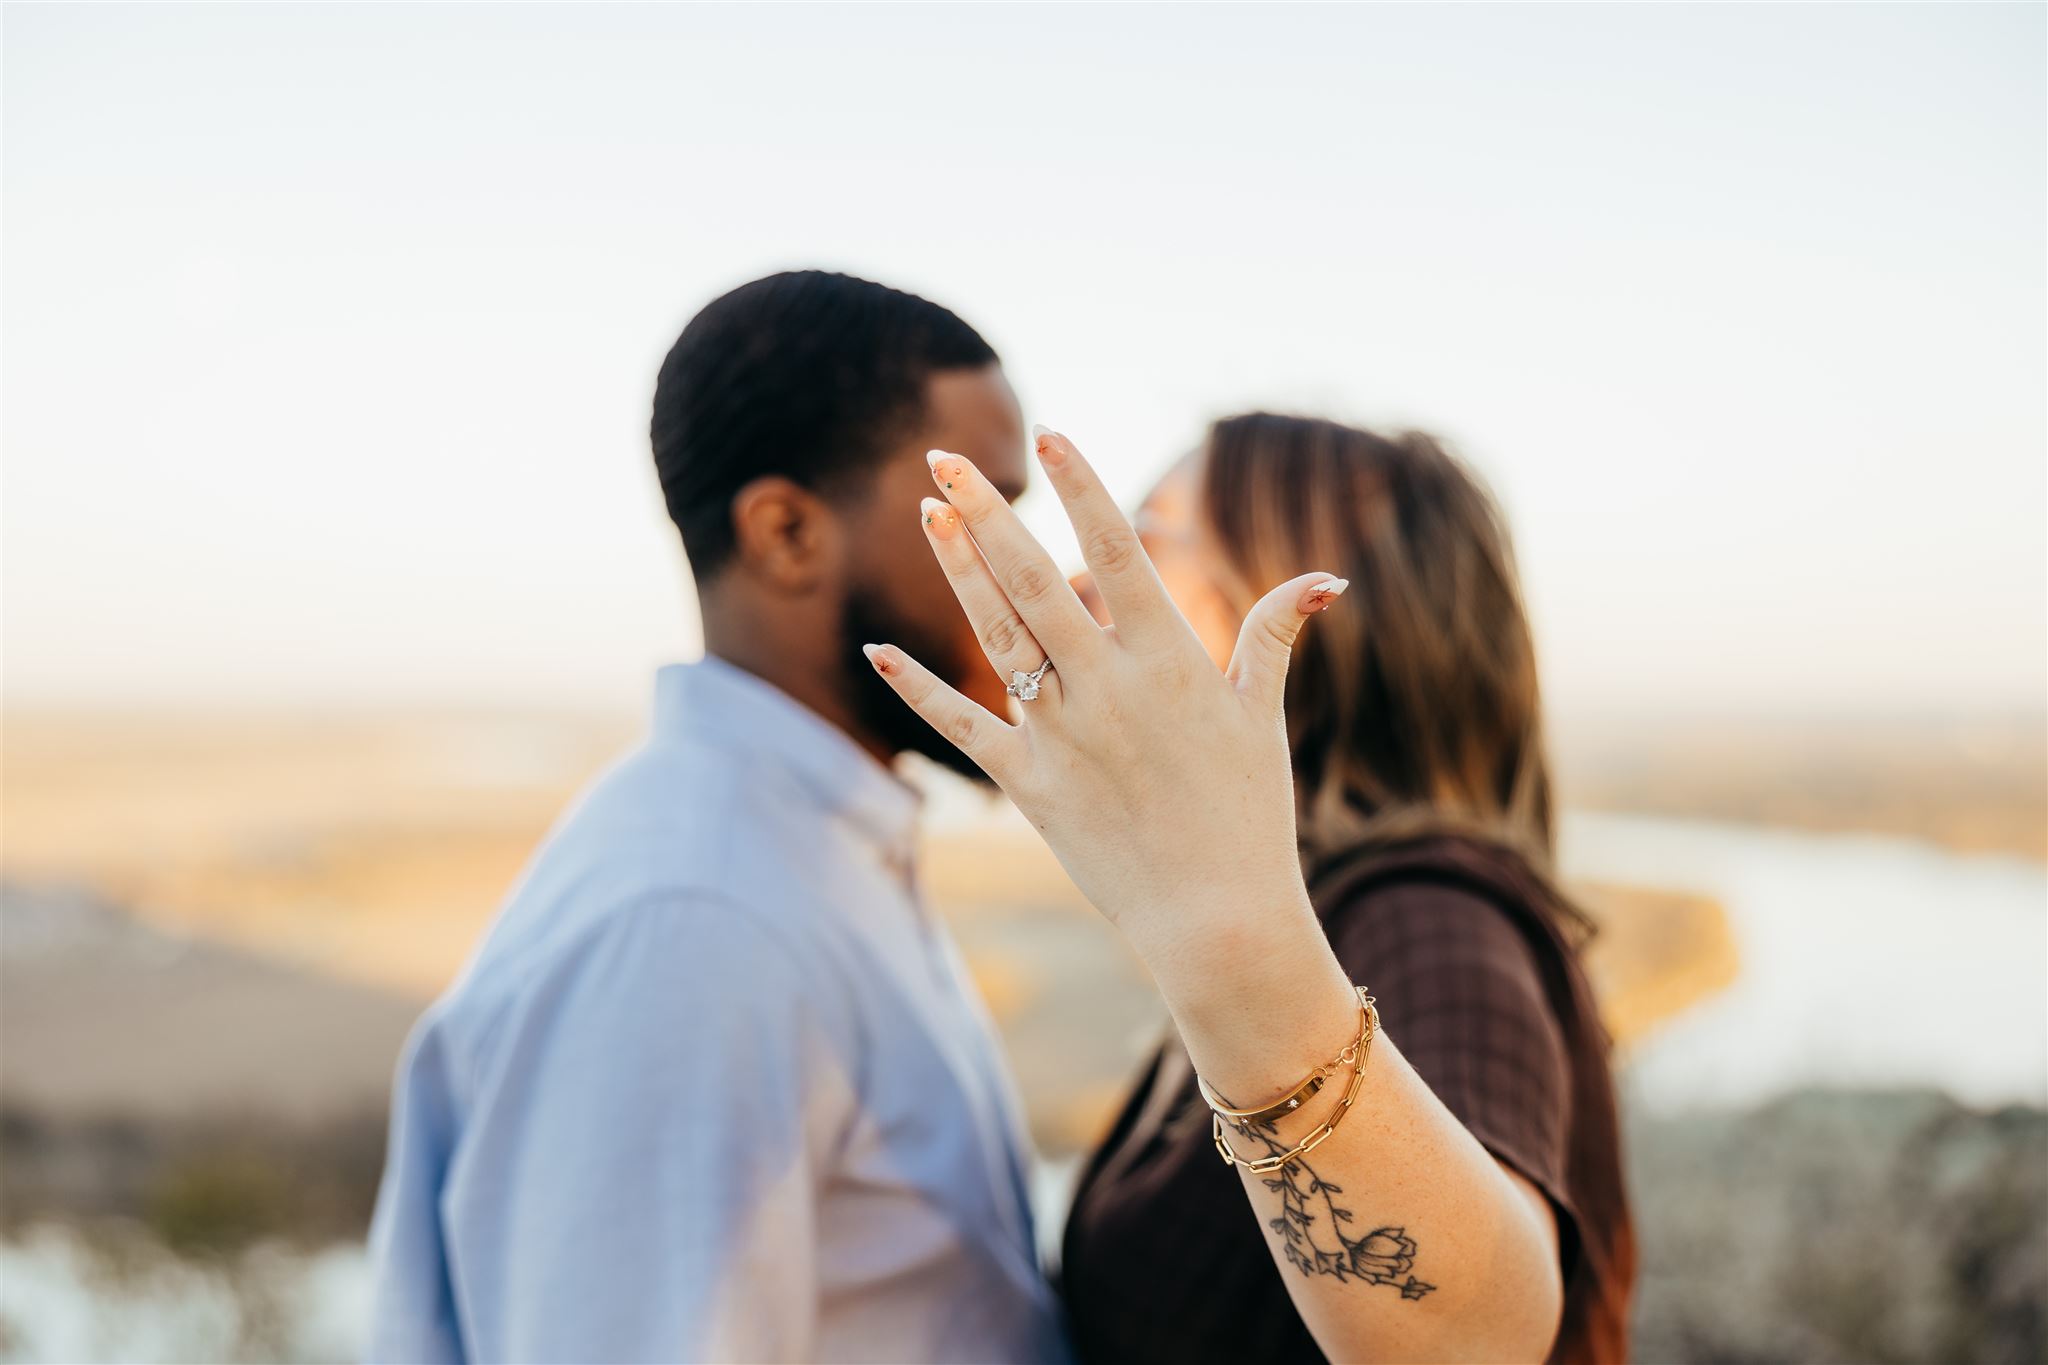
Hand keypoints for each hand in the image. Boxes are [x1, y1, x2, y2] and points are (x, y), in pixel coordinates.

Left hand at [862, 427, 1347, 962]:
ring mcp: (1061, 736)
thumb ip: (1274, 637)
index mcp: (1168, 661)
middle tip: (946, 456)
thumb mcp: (1262, 718)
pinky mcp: (1028, 786)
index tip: (1051, 434)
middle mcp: (1107, 687)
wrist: (1216, 921)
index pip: (1116, 552)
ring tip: (929, 514)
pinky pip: (962, 727)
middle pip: (1035, 579)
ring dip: (958, 571)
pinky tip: (877, 649)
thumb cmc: (1250, 817)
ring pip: (997, 636)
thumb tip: (1324, 578)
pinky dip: (917, 687)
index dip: (1081, 489)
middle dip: (989, 511)